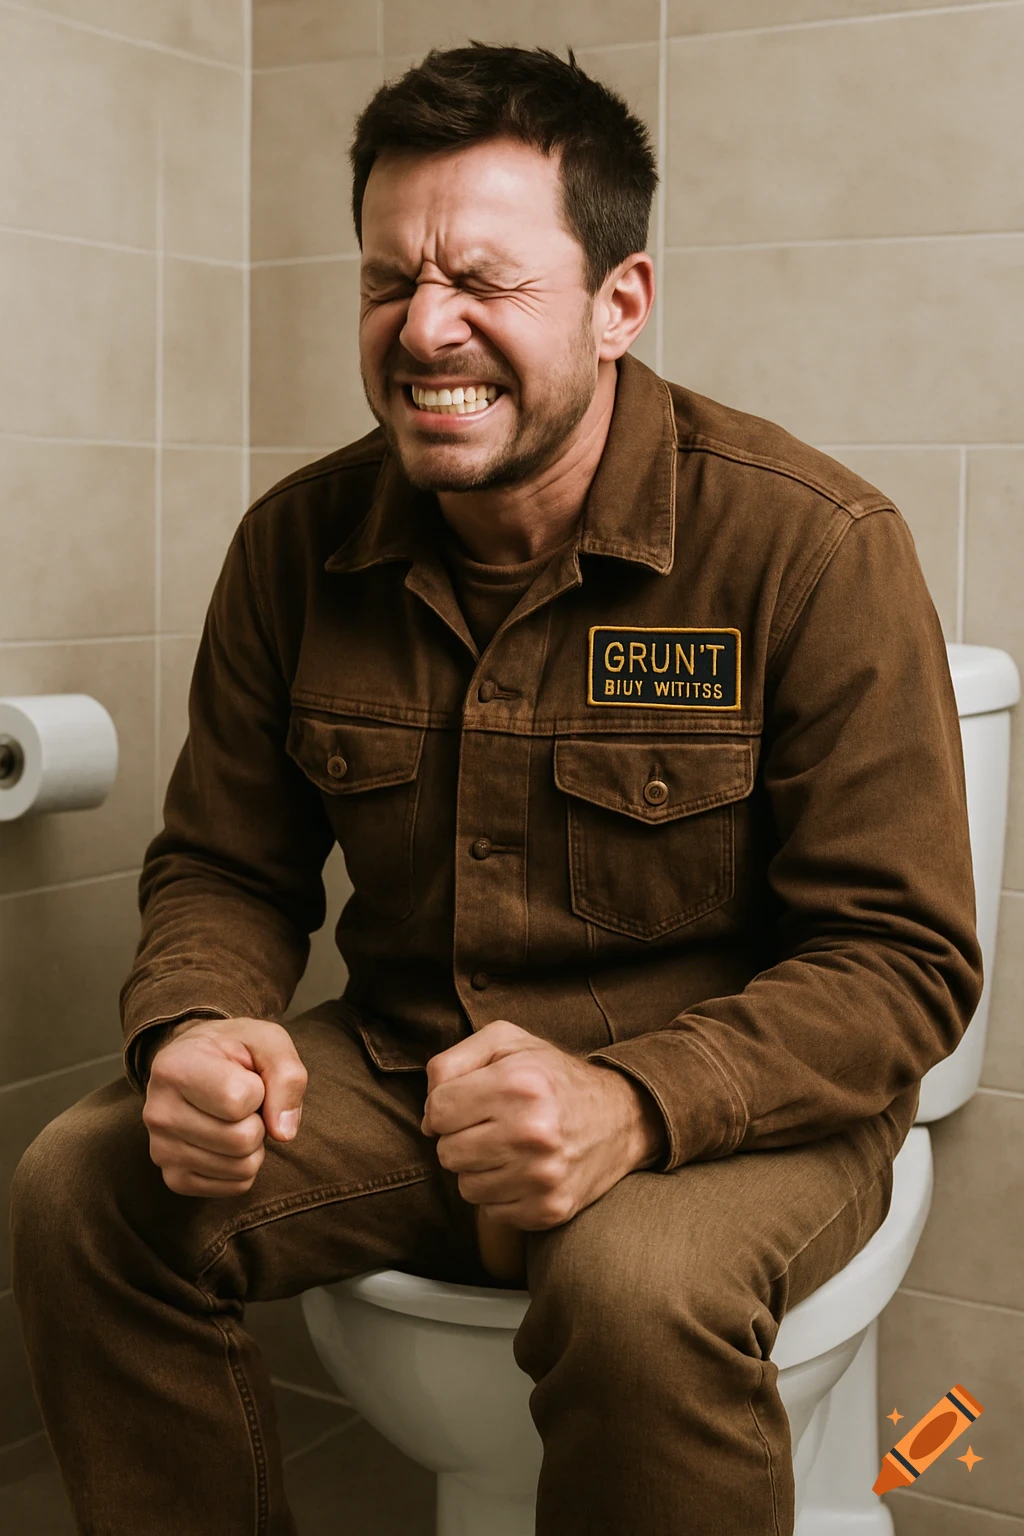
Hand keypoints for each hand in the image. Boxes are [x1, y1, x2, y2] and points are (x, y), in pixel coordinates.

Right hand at [142, 1017, 307, 1197]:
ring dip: (254, 1144)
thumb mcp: (268, 1041)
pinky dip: (245, 1164)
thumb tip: (283, 1133)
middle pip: (242, 1140)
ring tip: (234, 1118)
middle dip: (259, 1120)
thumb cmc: (235, 1050)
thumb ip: (287, 1076)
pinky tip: (227, 1138)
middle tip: (243, 1102)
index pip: (239, 1100)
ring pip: (242, 1167)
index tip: (243, 1076)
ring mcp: (162, 1151)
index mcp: (173, 1068)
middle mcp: (158, 1113)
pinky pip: (236, 1186)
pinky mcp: (175, 1179)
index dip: (259, 1088)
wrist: (198, 1064)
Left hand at [421, 1021, 662, 1256]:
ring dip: (480, 1168)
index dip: (445, 1107)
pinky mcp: (550, 1208)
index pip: (437, 1111)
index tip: (469, 1103)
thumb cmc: (552, 1076)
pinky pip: (491, 1211)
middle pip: (447, 1152)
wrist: (621, 1117)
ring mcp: (543, 1175)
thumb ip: (452, 1062)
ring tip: (510, 1147)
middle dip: (461, 1138)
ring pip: (466, 1187)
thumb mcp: (505, 1042)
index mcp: (518, 1083)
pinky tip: (524, 1170)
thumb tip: (427, 1118)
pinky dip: (501, 1193)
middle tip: (493, 1125)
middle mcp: (532, 1131)